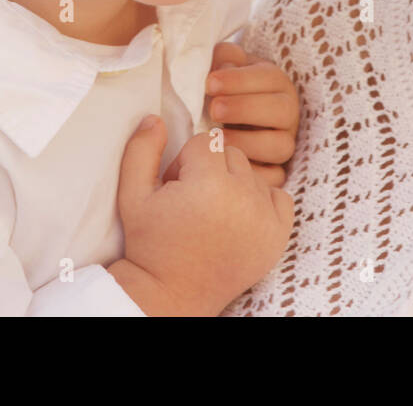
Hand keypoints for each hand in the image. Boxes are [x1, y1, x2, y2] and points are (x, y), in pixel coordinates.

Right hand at [110, 115, 293, 316]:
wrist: (174, 294)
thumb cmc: (151, 244)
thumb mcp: (133, 195)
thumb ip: (141, 150)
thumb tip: (155, 118)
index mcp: (209, 184)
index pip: (205, 142)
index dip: (185, 162)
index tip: (175, 188)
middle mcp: (244, 197)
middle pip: (231, 153)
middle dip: (210, 170)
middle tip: (192, 201)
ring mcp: (266, 218)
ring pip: (252, 173)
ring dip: (234, 184)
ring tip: (211, 213)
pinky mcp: (279, 235)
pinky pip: (278, 195)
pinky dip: (261, 201)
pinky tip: (238, 218)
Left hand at [199, 41, 299, 186]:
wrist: (223, 118)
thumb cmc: (221, 90)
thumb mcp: (222, 67)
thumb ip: (222, 58)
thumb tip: (221, 63)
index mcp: (276, 82)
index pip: (269, 78)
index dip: (240, 80)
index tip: (210, 83)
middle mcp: (286, 112)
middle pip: (282, 111)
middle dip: (246, 109)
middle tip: (214, 109)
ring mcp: (284, 142)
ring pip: (282, 146)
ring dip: (248, 143)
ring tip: (218, 138)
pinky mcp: (276, 170)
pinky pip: (274, 178)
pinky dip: (254, 175)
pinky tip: (227, 167)